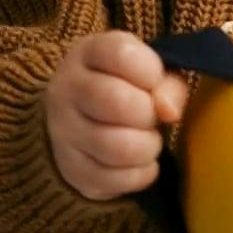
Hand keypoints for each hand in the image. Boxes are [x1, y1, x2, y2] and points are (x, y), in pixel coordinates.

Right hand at [44, 31, 190, 200]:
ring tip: (148, 141)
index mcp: (88, 53)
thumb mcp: (147, 70)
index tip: (153, 82)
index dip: (151, 71)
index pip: (122, 55)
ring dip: (147, 147)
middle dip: (148, 113)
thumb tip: (170, 112)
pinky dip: (140, 174)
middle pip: (116, 101)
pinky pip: (114, 180)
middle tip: (152, 117)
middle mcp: (66, 89)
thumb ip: (168, 83)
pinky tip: (141, 163)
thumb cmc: (126, 86)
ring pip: (116, 147)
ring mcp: (62, 131)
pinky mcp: (70, 169)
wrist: (79, 117)